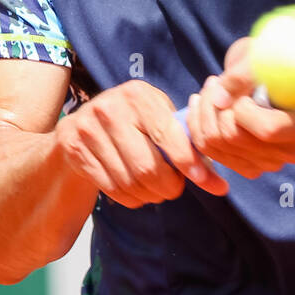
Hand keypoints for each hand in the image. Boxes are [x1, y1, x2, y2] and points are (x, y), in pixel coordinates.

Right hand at [55, 79, 228, 205]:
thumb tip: (218, 183)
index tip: (204, 180)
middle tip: (175, 189)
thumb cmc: (133, 123)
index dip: (188, 162)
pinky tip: (136, 192)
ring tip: (156, 191)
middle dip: (168, 186)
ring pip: (130, 182)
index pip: (168, 135)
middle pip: (147, 167)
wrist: (79, 126)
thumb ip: (186, 141)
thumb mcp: (157, 117)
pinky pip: (112, 188)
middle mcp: (111, 109)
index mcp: (139, 96)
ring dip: (150, 195)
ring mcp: (89, 129)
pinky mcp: (76, 150)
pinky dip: (131, 198)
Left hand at [186, 38, 294, 178]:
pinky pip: (209, 151)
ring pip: (217, 144)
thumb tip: (220, 100)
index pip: (267, 129)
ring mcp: (269, 163)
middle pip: (235, 137)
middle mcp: (293, 152)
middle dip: (215, 104)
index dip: (243, 109)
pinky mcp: (248, 167)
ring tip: (210, 87)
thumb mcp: (264, 57)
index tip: (244, 90)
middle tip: (215, 81)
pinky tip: (202, 103)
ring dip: (204, 111)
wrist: (274, 76)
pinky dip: (197, 124)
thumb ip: (244, 75)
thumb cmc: (275, 61)